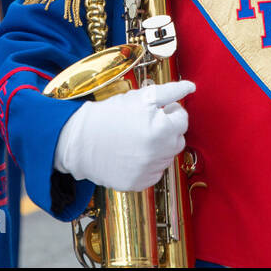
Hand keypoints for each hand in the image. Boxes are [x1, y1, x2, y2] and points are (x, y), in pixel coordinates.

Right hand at [53, 80, 193, 191]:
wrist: (80, 140)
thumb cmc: (109, 116)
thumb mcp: (140, 97)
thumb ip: (169, 92)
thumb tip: (190, 87)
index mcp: (162, 129)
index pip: (182, 119)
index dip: (169, 111)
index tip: (156, 110)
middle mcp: (159, 153)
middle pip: (177, 139)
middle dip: (166, 130)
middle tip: (144, 123)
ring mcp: (149, 171)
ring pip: (166, 157)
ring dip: (157, 147)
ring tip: (134, 138)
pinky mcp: (139, 183)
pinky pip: (153, 172)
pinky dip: (146, 164)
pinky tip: (131, 153)